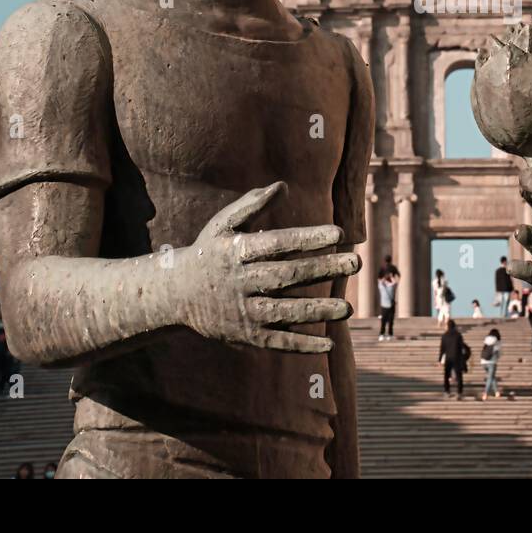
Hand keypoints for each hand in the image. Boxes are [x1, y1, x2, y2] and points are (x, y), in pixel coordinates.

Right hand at [178, 182, 358, 352]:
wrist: (176, 295)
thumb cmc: (208, 253)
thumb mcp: (222, 224)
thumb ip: (252, 204)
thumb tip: (283, 186)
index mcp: (238, 252)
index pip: (278, 243)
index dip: (308, 239)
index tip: (338, 233)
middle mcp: (243, 282)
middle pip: (288, 276)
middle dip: (323, 269)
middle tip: (355, 262)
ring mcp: (245, 311)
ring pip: (286, 312)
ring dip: (318, 311)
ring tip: (348, 307)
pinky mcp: (247, 335)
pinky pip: (277, 342)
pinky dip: (302, 345)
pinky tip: (328, 344)